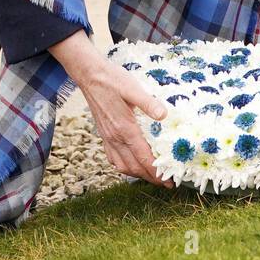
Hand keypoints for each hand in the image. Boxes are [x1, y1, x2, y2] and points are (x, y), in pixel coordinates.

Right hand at [48, 31, 174, 187]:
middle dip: (150, 178)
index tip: (169, 182)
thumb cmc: (112, 80)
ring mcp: (108, 137)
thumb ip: (148, 103)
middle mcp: (115, 137)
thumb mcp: (133, 88)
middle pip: (134, 166)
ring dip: (137, 174)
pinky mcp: (104, 134)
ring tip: (151, 176)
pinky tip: (130, 164)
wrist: (90, 76)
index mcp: (125, 128)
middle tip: (165, 183)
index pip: (143, 157)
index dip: (157, 172)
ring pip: (122, 165)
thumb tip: (164, 115)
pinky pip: (112, 158)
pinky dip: (123, 166)